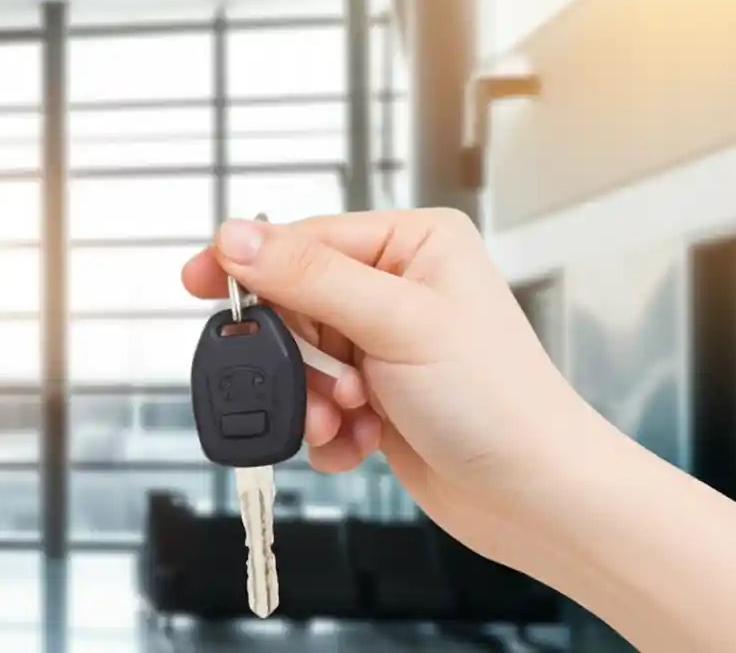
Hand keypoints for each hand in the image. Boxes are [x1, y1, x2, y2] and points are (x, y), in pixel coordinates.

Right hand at [181, 209, 611, 566]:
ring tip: (351, 421)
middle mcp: (398, 286)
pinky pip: (315, 402)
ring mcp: (386, 344)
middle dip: (300, 357)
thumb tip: (236, 238)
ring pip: (300, 360)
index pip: (306, 239)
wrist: (536, 499)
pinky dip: (327, 430)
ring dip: (314, 401)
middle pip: (295, 304)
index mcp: (414, 243)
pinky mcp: (377, 395)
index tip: (199, 283)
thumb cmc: (498, 402)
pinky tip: (361, 444)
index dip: (251, 265)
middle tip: (327, 386)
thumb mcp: (396, 324)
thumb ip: (309, 277)